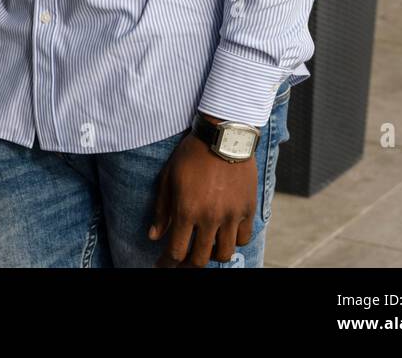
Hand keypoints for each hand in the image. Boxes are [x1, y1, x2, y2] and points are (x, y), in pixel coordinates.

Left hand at [148, 130, 257, 267]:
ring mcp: (230, 215)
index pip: (176, 252)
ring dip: (212, 255)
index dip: (167, 263)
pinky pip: (243, 238)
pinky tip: (226, 235)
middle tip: (184, 262)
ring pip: (223, 254)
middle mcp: (209, 218)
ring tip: (206, 249)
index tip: (164, 265)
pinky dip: (234, 242)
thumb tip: (154, 236)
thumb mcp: (169, 177)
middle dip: (188, 265)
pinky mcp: (247, 209)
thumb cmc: (192, 153)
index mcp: (186, 210)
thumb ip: (162, 209)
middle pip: (199, 259)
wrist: (223, 135)